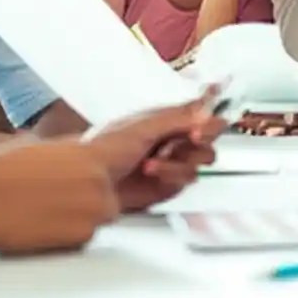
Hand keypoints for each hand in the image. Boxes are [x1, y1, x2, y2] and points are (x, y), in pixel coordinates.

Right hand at [0, 138, 118, 253]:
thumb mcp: (41, 148)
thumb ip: (71, 155)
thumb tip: (81, 158)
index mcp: (87, 154)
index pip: (122, 158)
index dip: (114, 168)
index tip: (107, 172)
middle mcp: (96, 180)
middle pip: (110, 197)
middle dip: (89, 201)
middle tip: (54, 199)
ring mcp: (92, 210)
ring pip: (97, 219)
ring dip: (77, 219)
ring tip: (40, 211)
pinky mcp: (81, 237)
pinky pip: (83, 240)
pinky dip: (65, 237)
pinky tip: (37, 226)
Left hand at [86, 94, 225, 211]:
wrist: (89, 183)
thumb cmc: (105, 148)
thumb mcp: (144, 126)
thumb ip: (178, 118)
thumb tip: (205, 111)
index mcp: (163, 119)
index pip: (198, 112)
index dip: (208, 116)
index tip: (203, 121)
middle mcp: (170, 139)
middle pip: (208, 136)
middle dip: (202, 137)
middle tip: (192, 137)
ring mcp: (171, 163)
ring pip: (201, 160)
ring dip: (179, 161)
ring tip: (154, 162)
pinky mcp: (169, 186)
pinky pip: (188, 180)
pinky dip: (172, 176)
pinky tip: (153, 174)